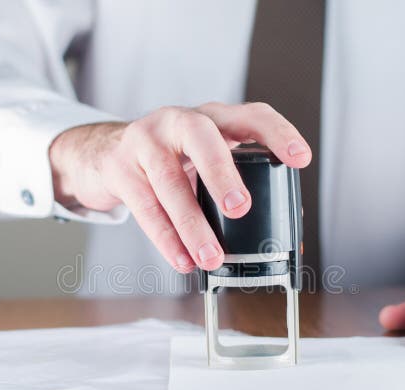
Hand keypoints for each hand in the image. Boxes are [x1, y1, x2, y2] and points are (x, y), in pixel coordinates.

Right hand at [49, 103, 310, 272]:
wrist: (103, 155)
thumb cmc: (168, 160)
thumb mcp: (203, 161)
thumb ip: (237, 183)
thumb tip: (286, 235)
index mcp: (212, 118)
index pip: (251, 115)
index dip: (278, 134)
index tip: (300, 159)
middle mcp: (179, 121)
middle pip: (203, 138)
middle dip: (222, 173)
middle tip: (240, 208)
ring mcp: (145, 141)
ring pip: (169, 181)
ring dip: (192, 224)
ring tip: (212, 257)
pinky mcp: (120, 167)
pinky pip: (144, 206)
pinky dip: (166, 238)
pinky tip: (182, 260)